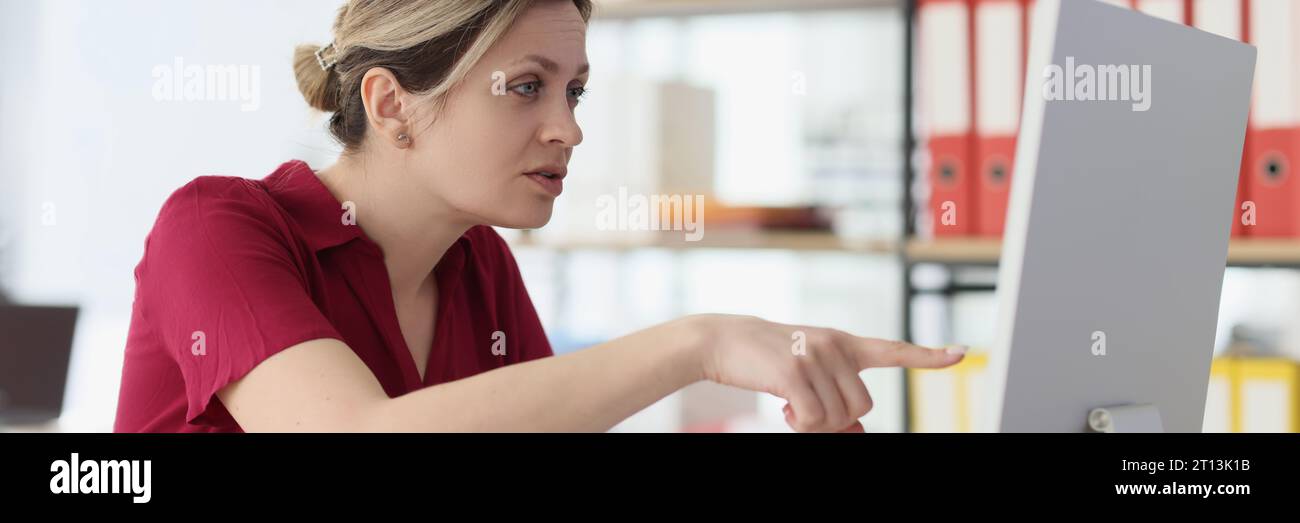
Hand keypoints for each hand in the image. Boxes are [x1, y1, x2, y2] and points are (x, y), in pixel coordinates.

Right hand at [681, 314, 966, 432]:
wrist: (723, 340)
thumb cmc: (768, 361)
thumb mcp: (808, 374)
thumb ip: (836, 395)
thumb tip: (858, 431)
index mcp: (844, 343)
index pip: (894, 349)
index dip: (929, 356)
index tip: (961, 353)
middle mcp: (836, 345)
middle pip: (861, 406)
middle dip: (836, 420)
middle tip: (805, 411)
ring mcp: (816, 356)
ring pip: (838, 417)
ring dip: (814, 424)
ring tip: (791, 405)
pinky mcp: (795, 372)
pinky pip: (813, 420)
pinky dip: (798, 425)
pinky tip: (782, 408)